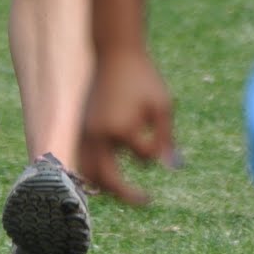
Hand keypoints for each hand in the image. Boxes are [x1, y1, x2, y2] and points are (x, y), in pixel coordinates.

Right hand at [79, 48, 176, 205]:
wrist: (115, 53)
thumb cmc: (142, 78)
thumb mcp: (162, 106)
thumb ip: (166, 139)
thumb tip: (172, 168)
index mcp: (121, 128)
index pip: (144, 157)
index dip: (157, 150)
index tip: (163, 141)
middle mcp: (99, 135)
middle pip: (107, 180)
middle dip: (126, 195)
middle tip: (146, 201)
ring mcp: (86, 132)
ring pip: (89, 174)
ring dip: (105, 186)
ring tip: (122, 189)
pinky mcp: (80, 127)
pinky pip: (82, 159)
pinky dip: (94, 171)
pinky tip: (108, 171)